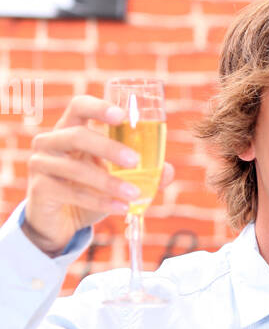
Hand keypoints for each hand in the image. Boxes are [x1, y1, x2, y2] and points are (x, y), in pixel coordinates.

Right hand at [23, 95, 174, 255]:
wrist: (59, 222)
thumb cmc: (87, 190)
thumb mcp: (113, 177)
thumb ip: (139, 171)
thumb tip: (167, 171)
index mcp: (69, 128)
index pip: (79, 106)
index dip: (99, 108)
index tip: (122, 116)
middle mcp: (50, 141)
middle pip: (78, 135)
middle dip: (108, 147)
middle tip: (135, 161)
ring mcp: (41, 164)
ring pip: (76, 168)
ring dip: (108, 182)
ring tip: (134, 193)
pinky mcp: (39, 189)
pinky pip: (72, 193)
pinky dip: (99, 201)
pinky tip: (121, 207)